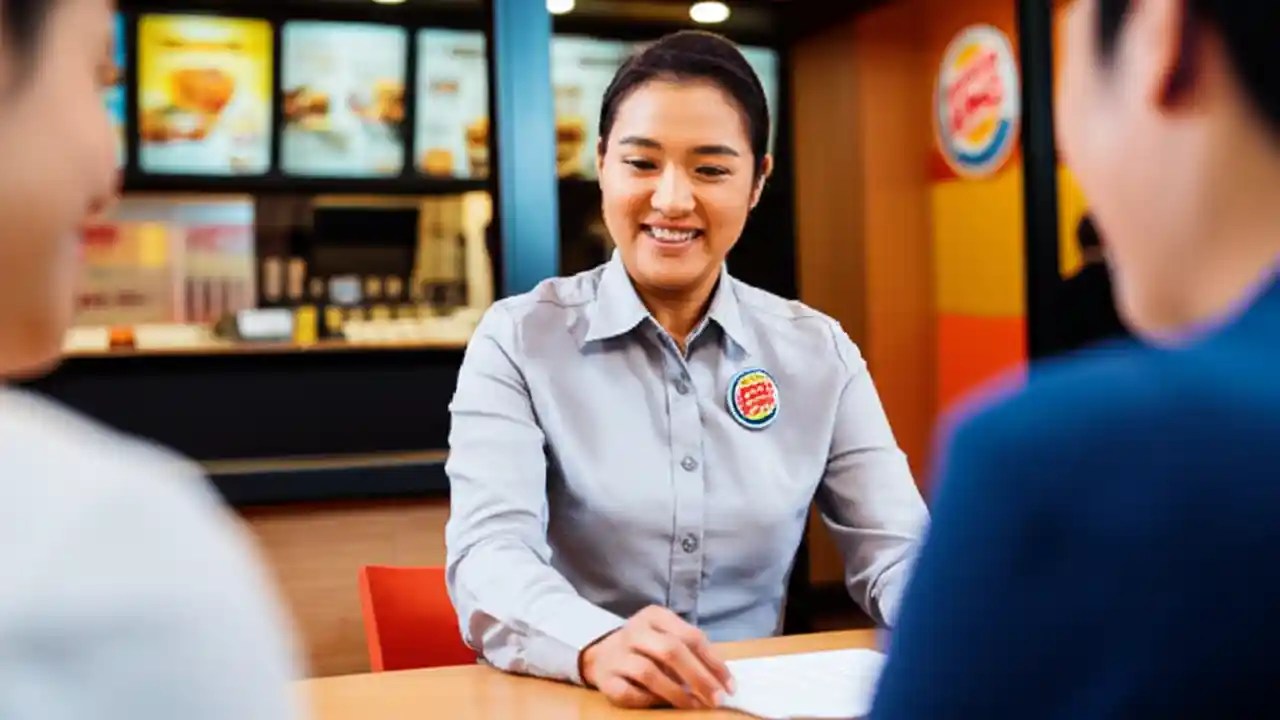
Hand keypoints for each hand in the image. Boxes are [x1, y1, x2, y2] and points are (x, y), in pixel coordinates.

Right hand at [580, 605, 733, 709]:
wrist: (600, 654)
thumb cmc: (645, 647)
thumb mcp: (667, 636)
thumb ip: (691, 651)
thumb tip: (721, 678)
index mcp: (654, 616)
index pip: (690, 636)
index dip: (713, 662)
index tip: (729, 685)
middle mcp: (634, 631)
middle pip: (671, 651)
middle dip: (699, 677)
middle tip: (716, 699)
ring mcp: (617, 654)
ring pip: (649, 672)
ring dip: (677, 693)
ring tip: (694, 705)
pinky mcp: (605, 678)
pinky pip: (629, 693)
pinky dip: (649, 700)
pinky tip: (662, 704)